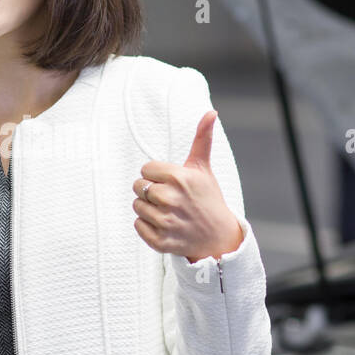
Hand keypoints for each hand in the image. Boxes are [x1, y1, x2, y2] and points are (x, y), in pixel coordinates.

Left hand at [132, 110, 243, 262]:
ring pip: (136, 206)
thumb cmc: (208, 198)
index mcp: (179, 178)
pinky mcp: (161, 241)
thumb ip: (202, 139)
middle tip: (167, 197)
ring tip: (167, 211)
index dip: (156, 175)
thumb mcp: (203, 168)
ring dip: (147, 208)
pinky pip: (137, 226)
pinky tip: (163, 224)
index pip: (145, 169)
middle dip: (149, 191)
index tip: (170, 182)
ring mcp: (166, 222)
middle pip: (138, 187)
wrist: (218, 236)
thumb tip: (211, 112)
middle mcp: (171, 199)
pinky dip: (146, 226)